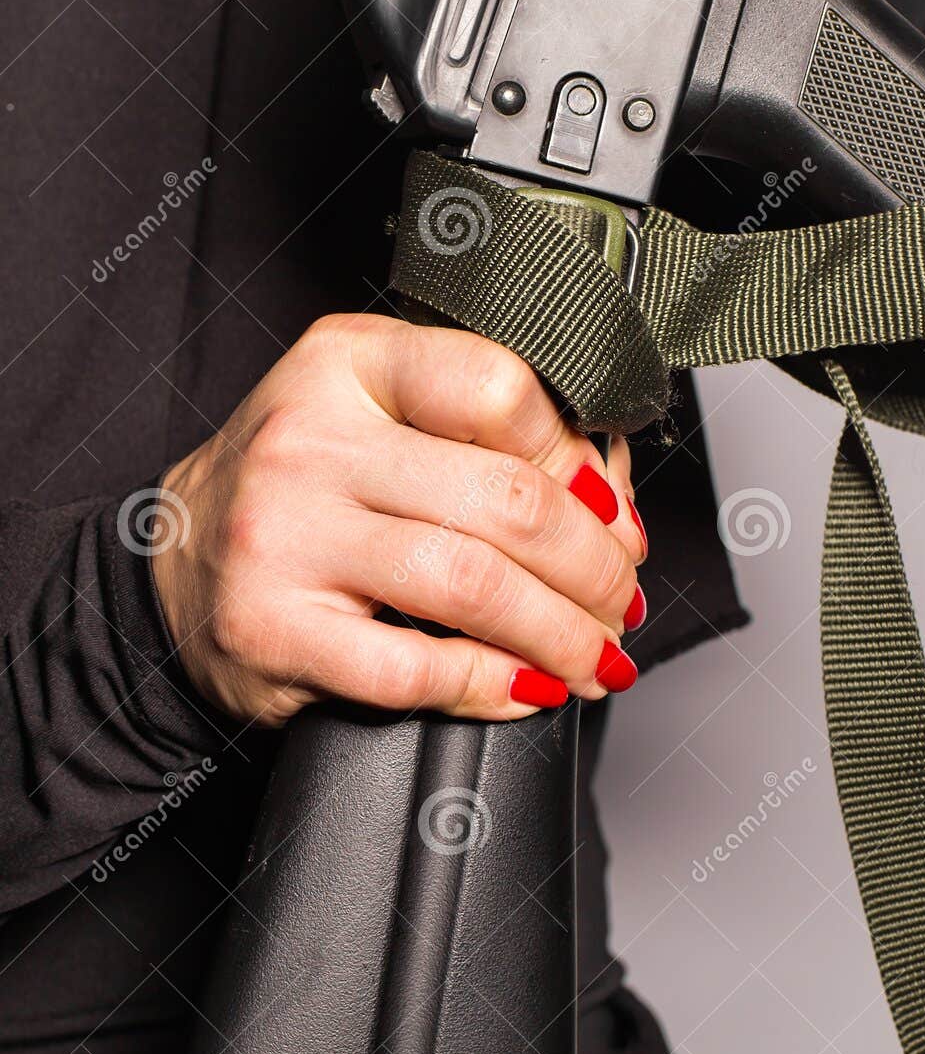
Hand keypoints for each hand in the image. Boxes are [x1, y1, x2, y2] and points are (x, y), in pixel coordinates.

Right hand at [153, 314, 646, 726]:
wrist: (175, 571)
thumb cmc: (304, 496)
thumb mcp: (381, 423)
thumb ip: (489, 442)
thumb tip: (613, 506)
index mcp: (348, 364)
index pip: (498, 386)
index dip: (578, 459)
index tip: (608, 511)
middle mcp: (310, 439)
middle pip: (506, 501)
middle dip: (593, 567)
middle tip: (619, 602)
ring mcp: (284, 535)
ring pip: (474, 586)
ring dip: (561, 635)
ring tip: (592, 657)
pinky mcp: (272, 630)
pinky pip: (417, 668)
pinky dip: (493, 687)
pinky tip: (524, 688)